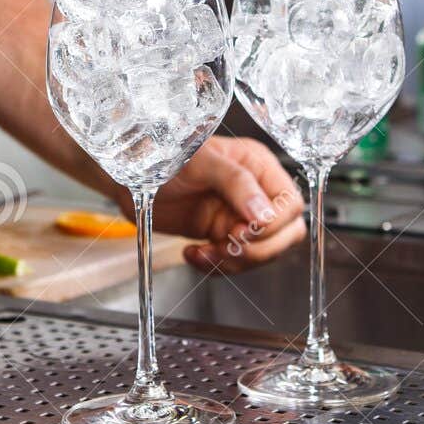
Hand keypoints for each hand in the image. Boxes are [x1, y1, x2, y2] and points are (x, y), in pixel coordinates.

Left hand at [137, 136, 304, 273]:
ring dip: (234, 260)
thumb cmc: (165, 157)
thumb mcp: (201, 162)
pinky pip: (236, 263)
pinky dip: (216, 266)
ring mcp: (241, 216)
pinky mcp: (223, 236)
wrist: (133, 178)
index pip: (290, 204)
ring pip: (262, 253)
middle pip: (285, 234)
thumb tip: (264, 213)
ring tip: (203, 251)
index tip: (243, 230)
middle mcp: (256, 192)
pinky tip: (193, 253)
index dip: (272, 224)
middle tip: (226, 243)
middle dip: (257, 248)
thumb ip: (237, 183)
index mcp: (259, 167)